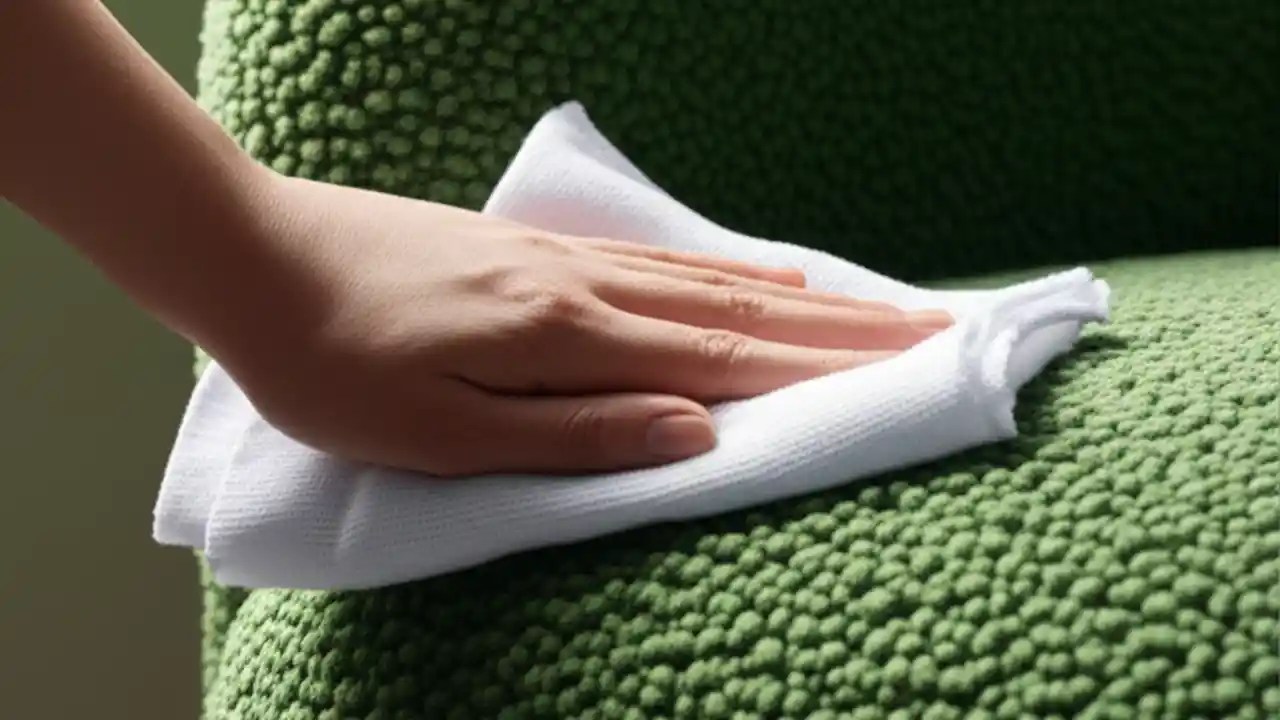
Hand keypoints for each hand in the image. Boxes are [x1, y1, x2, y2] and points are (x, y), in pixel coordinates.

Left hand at [216, 173, 951, 475]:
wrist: (257, 258)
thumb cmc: (336, 365)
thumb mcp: (441, 432)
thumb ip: (575, 433)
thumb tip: (694, 433)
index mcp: (568, 338)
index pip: (725, 360)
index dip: (823, 371)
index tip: (910, 370)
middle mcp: (584, 287)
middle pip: (740, 310)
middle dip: (842, 328)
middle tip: (931, 331)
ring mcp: (565, 260)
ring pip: (707, 281)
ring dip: (801, 297)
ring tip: (873, 306)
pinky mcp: (538, 250)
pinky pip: (658, 261)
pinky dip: (726, 269)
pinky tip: (757, 270)